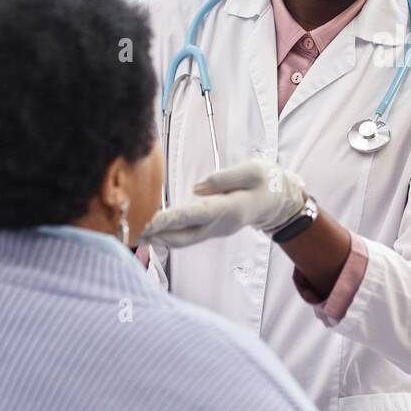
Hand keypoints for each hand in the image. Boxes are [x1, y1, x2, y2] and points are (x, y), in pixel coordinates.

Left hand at [134, 160, 305, 249]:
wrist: (280, 201)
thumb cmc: (267, 181)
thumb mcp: (252, 170)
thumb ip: (223, 178)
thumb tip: (196, 188)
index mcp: (229, 209)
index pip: (194, 214)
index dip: (170, 218)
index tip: (148, 220)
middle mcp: (220, 225)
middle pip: (183, 235)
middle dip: (156, 235)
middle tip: (130, 232)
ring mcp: (216, 231)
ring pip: (183, 240)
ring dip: (159, 238)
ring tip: (135, 234)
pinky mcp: (212, 229)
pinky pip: (186, 236)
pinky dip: (168, 235)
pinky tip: (152, 231)